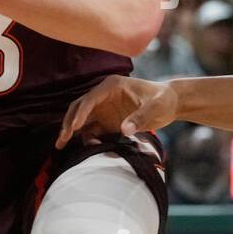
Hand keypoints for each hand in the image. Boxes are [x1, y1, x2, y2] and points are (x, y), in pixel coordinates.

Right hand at [57, 74, 178, 148]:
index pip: (90, 98)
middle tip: (62, 139)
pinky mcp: (107, 121)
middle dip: (69, 122)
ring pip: (81, 119)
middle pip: (79, 107)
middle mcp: (103, 95)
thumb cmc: (163, 100)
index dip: (81, 112)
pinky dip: (87, 138)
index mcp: (112, 85)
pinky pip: (92, 130)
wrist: (171, 103)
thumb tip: (124, 130)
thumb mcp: (156, 107)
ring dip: (72, 131)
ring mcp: (104, 108)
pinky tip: (88, 147)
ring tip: (61, 145)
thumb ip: (140, 117)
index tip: (74, 127)